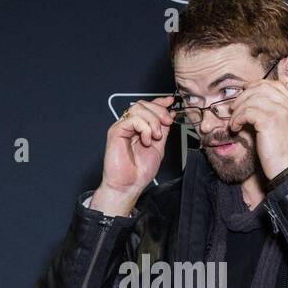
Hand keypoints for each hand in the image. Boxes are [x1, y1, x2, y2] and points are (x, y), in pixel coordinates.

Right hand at [94, 95, 174, 214]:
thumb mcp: (159, 147)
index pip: (147, 108)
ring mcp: (122, 127)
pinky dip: (144, 128)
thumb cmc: (139, 172)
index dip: (159, 102)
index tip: (171, 102)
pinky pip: (132, 119)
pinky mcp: (116, 131)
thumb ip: (162, 131)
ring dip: (153, 121)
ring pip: (138, 108)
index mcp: (139, 129)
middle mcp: (129, 126)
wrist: (128, 186)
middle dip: (159, 111)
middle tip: (167, 123)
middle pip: (143, 104)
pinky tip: (146, 140)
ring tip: (156, 137)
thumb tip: (169, 116)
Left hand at [225, 79, 287, 179]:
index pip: (274, 85)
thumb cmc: (282, 152)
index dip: (256, 85)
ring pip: (251, 99)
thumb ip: (274, 112)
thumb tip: (252, 100)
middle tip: (234, 108)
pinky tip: (235, 128)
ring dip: (238, 110)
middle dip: (243, 96)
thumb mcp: (282, 127)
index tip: (244, 91)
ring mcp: (281, 112)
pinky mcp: (269, 121)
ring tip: (234, 122)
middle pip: (261, 88)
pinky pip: (246, 112)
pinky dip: (237, 119)